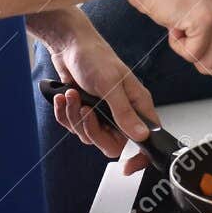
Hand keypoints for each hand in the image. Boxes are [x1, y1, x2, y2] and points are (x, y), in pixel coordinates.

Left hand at [30, 9, 156, 174]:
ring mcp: (102, 113)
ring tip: (72, 95)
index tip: (128, 167)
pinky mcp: (85, 111)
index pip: (146, 140)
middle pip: (110, 144)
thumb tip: (142, 136)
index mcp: (137, 105)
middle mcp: (122, 112)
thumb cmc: (95, 57)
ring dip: (74, 116)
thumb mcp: (111, 85)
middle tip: (86, 110)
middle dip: (92, 129)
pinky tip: (64, 96)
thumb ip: (125, 113)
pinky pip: (73, 126)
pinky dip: (65, 113)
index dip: (140, 156)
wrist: (69, 45)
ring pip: (88, 136)